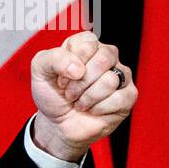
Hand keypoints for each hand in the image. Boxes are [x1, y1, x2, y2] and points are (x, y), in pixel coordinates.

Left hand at [30, 31, 136, 160]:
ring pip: (110, 80)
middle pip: (103, 60)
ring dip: (87, 97)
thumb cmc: (52, 94)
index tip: (61, 77)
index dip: (69, 64)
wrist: (57, 123)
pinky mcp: (129, 95)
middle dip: (79, 82)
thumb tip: (78, 68)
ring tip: (79, 101)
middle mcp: (106, 56)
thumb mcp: (40, 71)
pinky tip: (92, 109)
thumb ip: (52, 58)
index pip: (86, 44)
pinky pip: (119, 98)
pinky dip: (98, 108)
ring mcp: (120, 75)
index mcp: (86, 45)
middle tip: (69, 92)